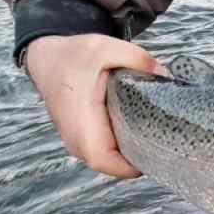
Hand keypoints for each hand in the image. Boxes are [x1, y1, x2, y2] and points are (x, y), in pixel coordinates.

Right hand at [23, 33, 166, 177]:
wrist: (47, 59)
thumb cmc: (73, 56)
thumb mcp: (105, 48)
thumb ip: (138, 59)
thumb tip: (166, 76)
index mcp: (79, 120)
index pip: (104, 160)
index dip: (130, 164)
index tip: (157, 152)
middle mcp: (75, 138)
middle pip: (111, 165)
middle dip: (139, 158)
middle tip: (166, 142)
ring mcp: (77, 142)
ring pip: (109, 161)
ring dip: (131, 153)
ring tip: (155, 135)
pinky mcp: (82, 140)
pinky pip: (105, 153)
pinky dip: (123, 147)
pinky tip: (140, 132)